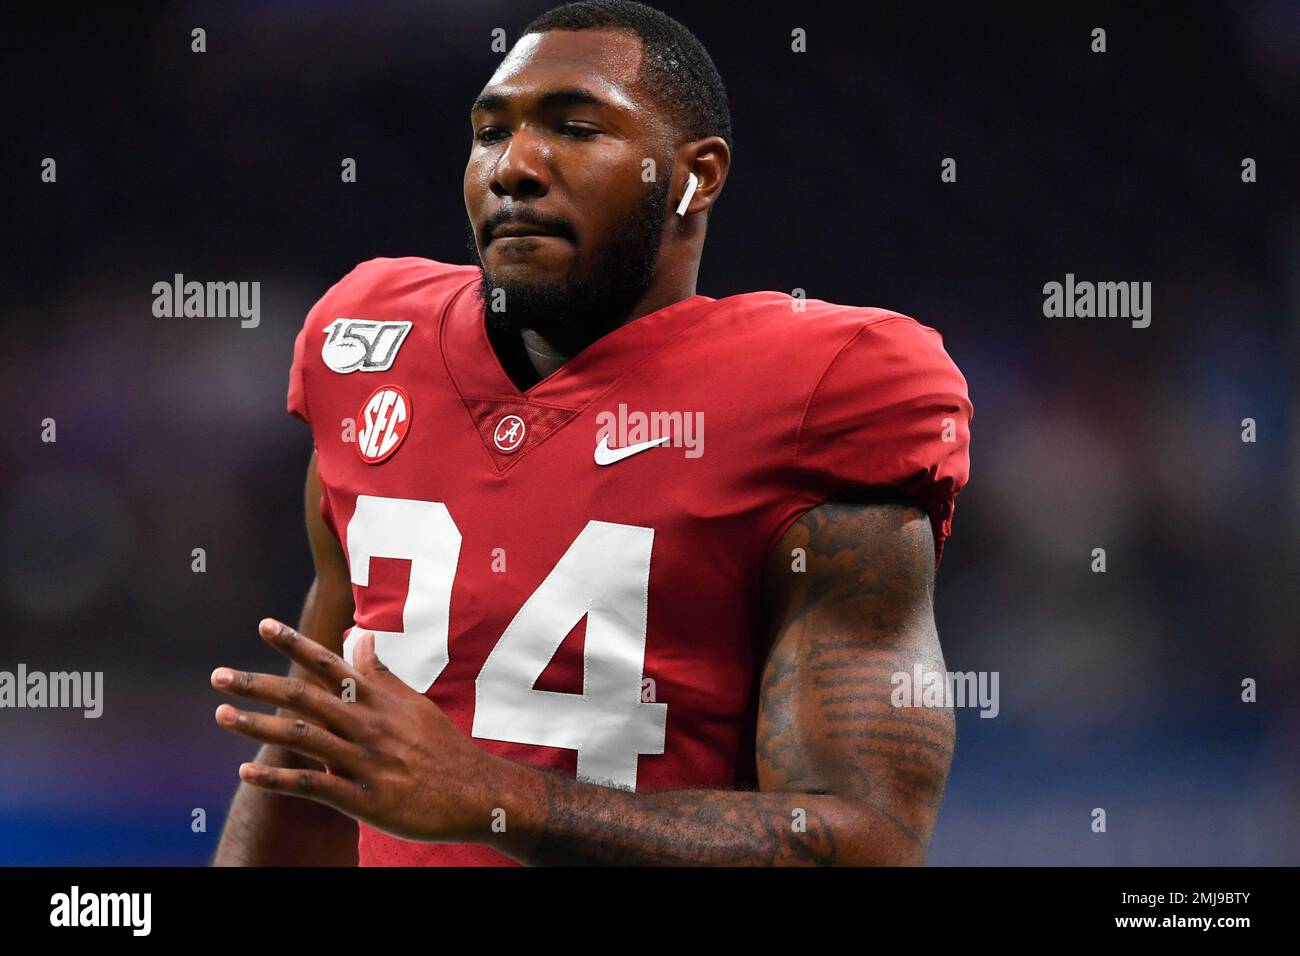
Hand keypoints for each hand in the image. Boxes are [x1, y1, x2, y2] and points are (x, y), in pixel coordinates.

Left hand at [211, 619, 499, 842]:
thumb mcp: (413, 704)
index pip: (330, 663)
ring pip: (302, 737)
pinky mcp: (364, 798)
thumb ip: (380, 672)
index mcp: (379, 699)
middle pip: (304, 696)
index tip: (263, 626)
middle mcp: (368, 724)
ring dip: (257, 725)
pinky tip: (246, 774)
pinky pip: (313, 785)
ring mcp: (365, 761)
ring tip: (221, 715)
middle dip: (259, 684)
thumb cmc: (441, 747)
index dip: (295, 644)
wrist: (475, 793)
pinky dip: (278, 779)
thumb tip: (358, 636)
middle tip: (218, 675)